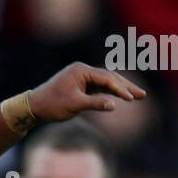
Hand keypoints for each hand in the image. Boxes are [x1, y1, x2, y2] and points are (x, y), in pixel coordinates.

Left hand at [28, 64, 145, 121]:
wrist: (35, 106)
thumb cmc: (52, 105)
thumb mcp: (74, 105)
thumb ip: (95, 104)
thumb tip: (114, 104)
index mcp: (81, 71)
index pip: (106, 79)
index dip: (120, 89)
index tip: (130, 99)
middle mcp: (83, 71)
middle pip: (110, 77)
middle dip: (126, 87)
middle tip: (143, 95)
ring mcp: (83, 78)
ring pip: (106, 83)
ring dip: (121, 89)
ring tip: (137, 97)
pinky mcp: (82, 86)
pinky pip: (100, 88)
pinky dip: (111, 93)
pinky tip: (122, 98)